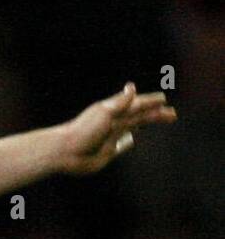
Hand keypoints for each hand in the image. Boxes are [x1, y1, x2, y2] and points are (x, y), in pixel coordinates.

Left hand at [58, 83, 175, 174]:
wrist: (67, 152)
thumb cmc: (84, 130)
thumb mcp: (104, 113)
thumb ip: (120, 102)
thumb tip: (132, 87)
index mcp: (115, 111)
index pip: (138, 104)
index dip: (151, 102)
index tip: (164, 99)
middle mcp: (115, 122)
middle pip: (140, 116)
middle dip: (156, 114)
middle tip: (172, 114)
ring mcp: (112, 135)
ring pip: (134, 127)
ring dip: (146, 123)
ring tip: (158, 120)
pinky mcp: (108, 150)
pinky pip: (123, 144)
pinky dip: (130, 140)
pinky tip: (134, 137)